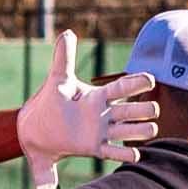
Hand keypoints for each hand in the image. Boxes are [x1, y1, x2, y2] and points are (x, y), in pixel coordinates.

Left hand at [16, 61, 158, 164]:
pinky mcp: (94, 148)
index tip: (150, 80)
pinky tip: (136, 155)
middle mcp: (104, 114)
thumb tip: (68, 33)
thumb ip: (64, 57)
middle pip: (131, 111)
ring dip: (140, 131)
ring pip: (128, 131)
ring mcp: (102, 132)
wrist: (35, 129)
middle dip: (143, 110)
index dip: (136, 83)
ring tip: (151, 130)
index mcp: (98, 97)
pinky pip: (113, 152)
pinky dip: (125, 154)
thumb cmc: (48, 103)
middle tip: (152, 110)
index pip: (121, 88)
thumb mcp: (57, 79)